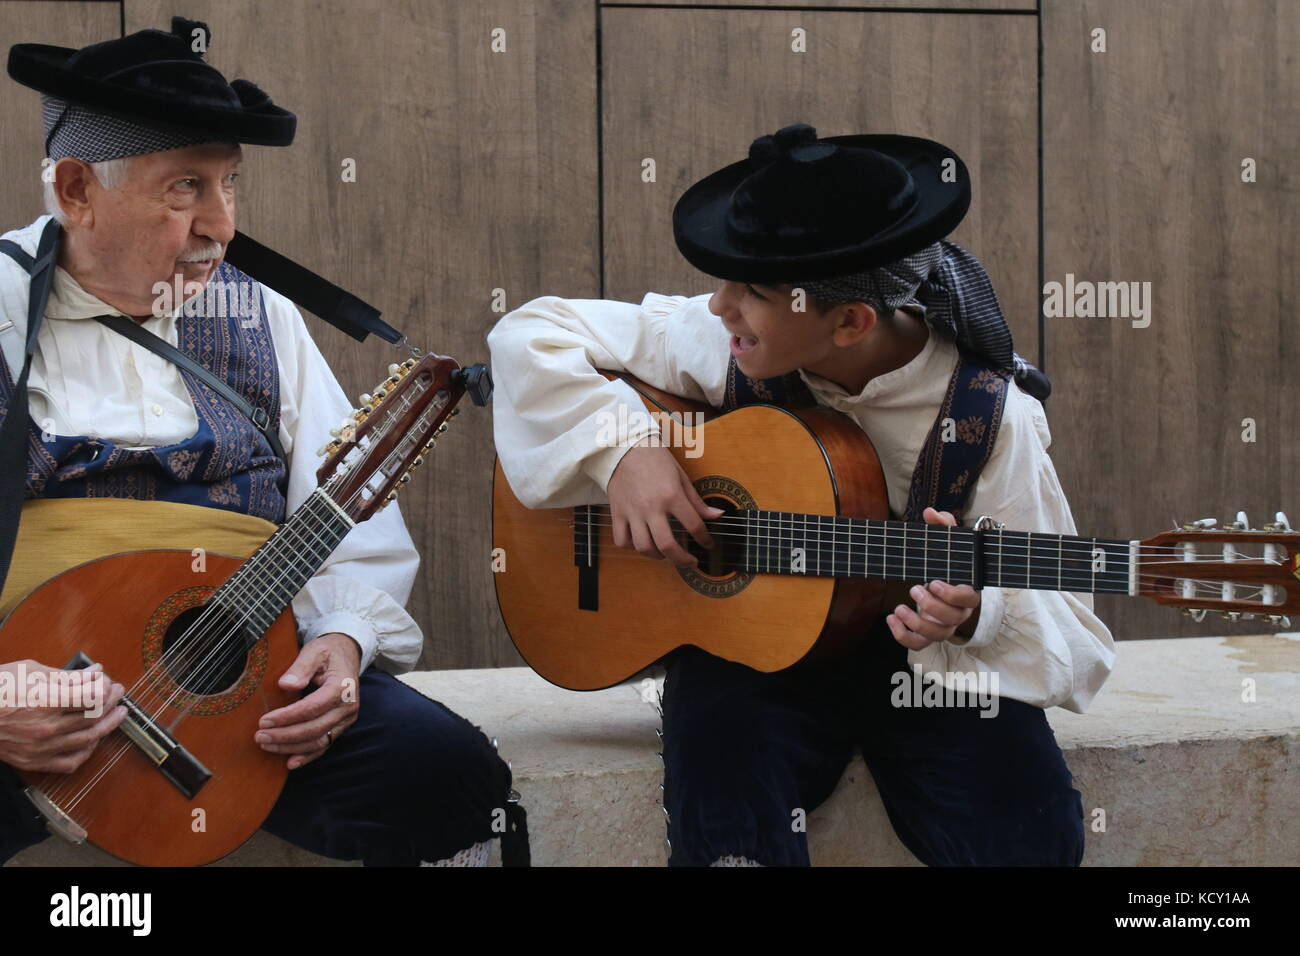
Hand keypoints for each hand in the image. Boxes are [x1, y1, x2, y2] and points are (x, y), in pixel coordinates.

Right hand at [0, 660, 126, 772]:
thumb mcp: (29, 671)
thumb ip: (67, 676)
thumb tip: (95, 674)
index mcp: (44, 702)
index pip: (92, 698)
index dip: (106, 689)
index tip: (110, 683)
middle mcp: (45, 728)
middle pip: (94, 717)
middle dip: (111, 703)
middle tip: (117, 693)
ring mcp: (40, 748)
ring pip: (87, 740)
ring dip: (107, 726)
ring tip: (116, 714)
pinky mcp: (33, 761)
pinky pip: (70, 763)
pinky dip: (86, 752)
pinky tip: (93, 740)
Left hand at [255, 633, 360, 769]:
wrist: (346, 654)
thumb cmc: (328, 652)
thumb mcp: (315, 651)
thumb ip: (301, 667)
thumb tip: (285, 685)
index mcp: (342, 687)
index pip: (312, 708)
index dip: (287, 717)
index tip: (264, 721)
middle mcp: (348, 706)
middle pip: (315, 728)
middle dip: (285, 736)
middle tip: (260, 736)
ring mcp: (346, 719)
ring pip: (319, 741)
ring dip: (291, 747)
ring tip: (266, 744)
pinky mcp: (341, 726)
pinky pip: (325, 745)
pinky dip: (307, 756)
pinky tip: (290, 762)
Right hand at [606, 436, 722, 566]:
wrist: (624, 447)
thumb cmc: (655, 459)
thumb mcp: (681, 476)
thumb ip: (697, 501)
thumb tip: (717, 516)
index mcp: (671, 495)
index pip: (693, 525)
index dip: (705, 539)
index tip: (708, 544)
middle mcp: (652, 507)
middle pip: (667, 545)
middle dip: (682, 559)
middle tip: (690, 562)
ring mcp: (632, 512)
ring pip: (644, 547)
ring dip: (657, 556)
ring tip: (666, 554)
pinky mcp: (617, 513)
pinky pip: (622, 540)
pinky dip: (632, 547)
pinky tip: (642, 543)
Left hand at [885, 508, 981, 649]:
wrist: (946, 582)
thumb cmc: (949, 563)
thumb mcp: (948, 544)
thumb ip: (943, 526)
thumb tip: (930, 512)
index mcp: (967, 590)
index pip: (967, 599)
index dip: (951, 594)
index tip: (933, 581)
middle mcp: (959, 612)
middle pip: (952, 619)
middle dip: (931, 607)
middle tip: (914, 589)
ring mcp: (945, 625)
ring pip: (937, 636)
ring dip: (917, 624)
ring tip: (899, 610)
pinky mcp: (929, 633)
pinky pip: (920, 644)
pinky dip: (904, 637)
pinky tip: (891, 620)